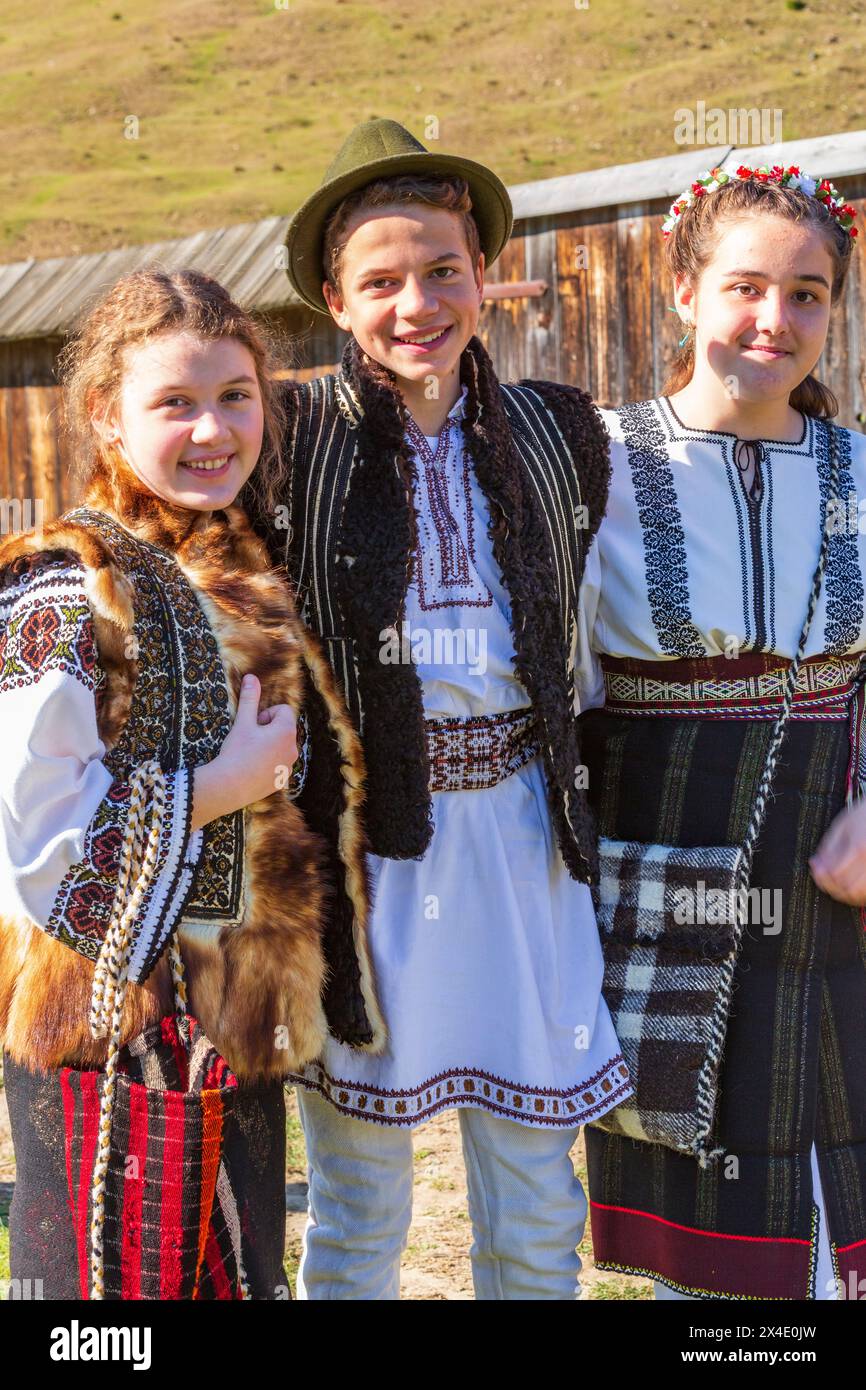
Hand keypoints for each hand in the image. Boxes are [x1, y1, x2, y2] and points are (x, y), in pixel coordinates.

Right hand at [190, 673, 296, 831]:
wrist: (230, 786)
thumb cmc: (237, 752)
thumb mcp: (243, 723)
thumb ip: (249, 699)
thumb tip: (251, 677)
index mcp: (286, 731)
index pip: (283, 711)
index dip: (266, 715)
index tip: (253, 724)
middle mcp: (293, 748)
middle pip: (282, 728)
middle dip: (267, 729)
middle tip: (249, 739)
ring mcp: (289, 765)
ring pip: (280, 746)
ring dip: (268, 745)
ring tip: (249, 753)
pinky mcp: (282, 779)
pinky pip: (278, 763)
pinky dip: (268, 762)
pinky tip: (252, 768)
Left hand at [809, 796, 865, 904]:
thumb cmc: (863, 816)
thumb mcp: (842, 825)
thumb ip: (828, 846)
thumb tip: (816, 864)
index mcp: (859, 848)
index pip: (835, 873)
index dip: (821, 875)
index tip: (815, 870)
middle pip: (848, 888)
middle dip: (831, 887)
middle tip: (823, 879)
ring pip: (859, 894)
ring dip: (845, 894)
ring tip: (835, 885)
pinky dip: (858, 894)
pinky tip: (850, 886)